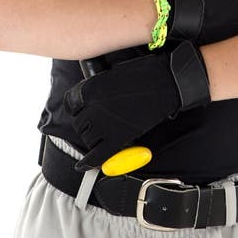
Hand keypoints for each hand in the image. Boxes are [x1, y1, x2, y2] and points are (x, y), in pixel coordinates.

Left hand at [64, 40, 209, 170]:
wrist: (166, 82)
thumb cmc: (144, 72)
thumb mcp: (114, 72)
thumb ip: (99, 85)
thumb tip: (92, 95)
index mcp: (91, 88)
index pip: (71, 102)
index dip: (76, 106)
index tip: (81, 108)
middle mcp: (94, 107)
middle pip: (79, 123)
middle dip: (85, 123)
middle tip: (97, 121)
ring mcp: (106, 124)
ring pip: (87, 138)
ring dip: (92, 137)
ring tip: (102, 133)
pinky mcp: (119, 138)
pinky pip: (99, 155)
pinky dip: (89, 162)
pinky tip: (83, 165)